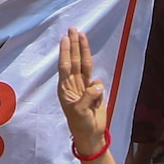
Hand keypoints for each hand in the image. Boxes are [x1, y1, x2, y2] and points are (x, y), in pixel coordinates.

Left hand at [57, 29, 108, 154]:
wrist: (91, 134)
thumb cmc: (80, 123)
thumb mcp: (80, 111)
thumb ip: (88, 95)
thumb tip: (97, 83)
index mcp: (65, 88)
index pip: (65, 66)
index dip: (66, 52)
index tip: (65, 38)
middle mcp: (73, 84)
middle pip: (75, 60)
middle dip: (74, 44)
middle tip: (73, 29)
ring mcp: (84, 86)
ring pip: (85, 64)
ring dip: (83, 50)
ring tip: (82, 35)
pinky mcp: (95, 91)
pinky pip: (97, 82)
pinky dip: (98, 86)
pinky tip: (96, 98)